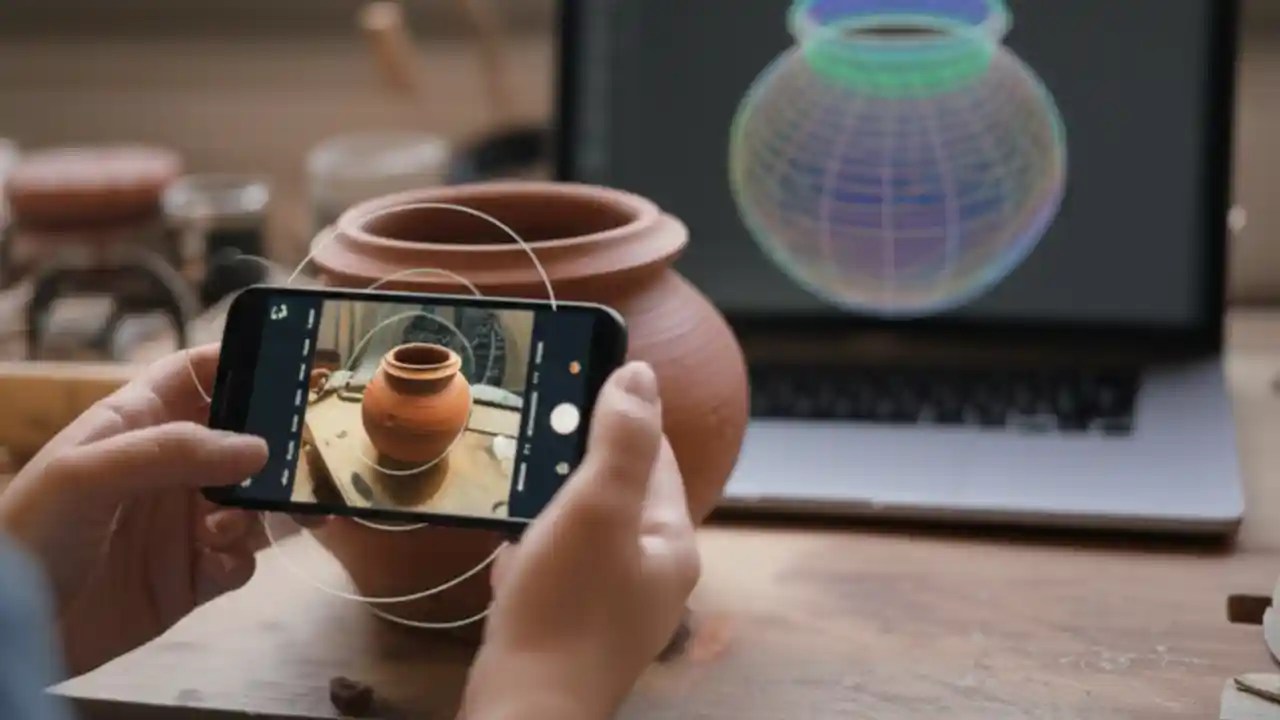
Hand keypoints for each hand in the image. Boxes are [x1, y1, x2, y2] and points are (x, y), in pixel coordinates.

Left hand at [0, 345, 268, 675]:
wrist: (11, 633)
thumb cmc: (27, 536)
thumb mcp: (86, 475)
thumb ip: (173, 451)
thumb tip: (258, 448)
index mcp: (138, 425)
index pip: (197, 375)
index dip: (240, 361)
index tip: (292, 362)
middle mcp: (169, 469)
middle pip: (243, 437)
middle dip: (277, 442)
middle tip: (307, 451)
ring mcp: (183, 523)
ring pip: (253, 500)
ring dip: (262, 507)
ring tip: (234, 523)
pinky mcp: (193, 576)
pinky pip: (242, 558)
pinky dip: (240, 558)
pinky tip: (214, 562)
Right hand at [462, 362, 699, 719]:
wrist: (524, 713)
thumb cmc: (565, 609)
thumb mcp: (598, 507)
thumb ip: (623, 438)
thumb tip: (641, 373)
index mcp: (671, 544)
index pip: (657, 456)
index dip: (622, 415)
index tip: (580, 381)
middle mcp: (651, 577)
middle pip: (619, 494)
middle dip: (578, 464)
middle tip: (536, 436)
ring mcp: (612, 610)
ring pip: (584, 535)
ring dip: (552, 509)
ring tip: (518, 489)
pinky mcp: (572, 632)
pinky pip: (557, 575)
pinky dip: (534, 556)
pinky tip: (510, 555)